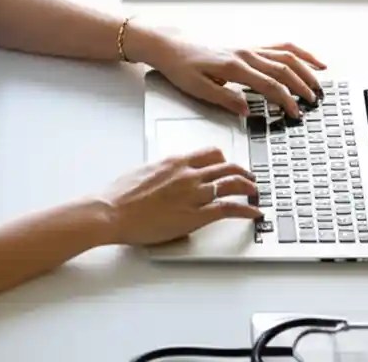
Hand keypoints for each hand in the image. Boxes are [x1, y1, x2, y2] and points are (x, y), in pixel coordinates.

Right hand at [98, 147, 260, 245]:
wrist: (112, 211)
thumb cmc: (120, 195)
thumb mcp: (143, 173)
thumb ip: (161, 174)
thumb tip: (166, 179)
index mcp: (175, 162)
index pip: (210, 153)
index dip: (223, 159)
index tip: (227, 164)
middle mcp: (188, 173)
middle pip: (226, 166)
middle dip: (241, 171)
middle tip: (248, 177)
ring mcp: (194, 193)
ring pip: (233, 183)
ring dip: (249, 187)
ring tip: (255, 192)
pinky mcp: (196, 214)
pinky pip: (230, 208)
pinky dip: (247, 209)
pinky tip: (254, 213)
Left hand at [141, 32, 326, 117]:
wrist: (172, 46)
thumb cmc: (182, 67)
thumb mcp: (197, 88)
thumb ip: (224, 99)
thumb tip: (246, 111)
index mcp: (234, 67)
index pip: (269, 85)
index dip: (286, 100)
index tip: (295, 114)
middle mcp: (245, 54)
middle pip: (283, 68)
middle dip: (301, 86)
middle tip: (312, 103)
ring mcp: (249, 48)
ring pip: (286, 55)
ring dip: (305, 68)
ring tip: (319, 83)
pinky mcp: (248, 47)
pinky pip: (279, 46)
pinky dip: (298, 52)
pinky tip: (310, 60)